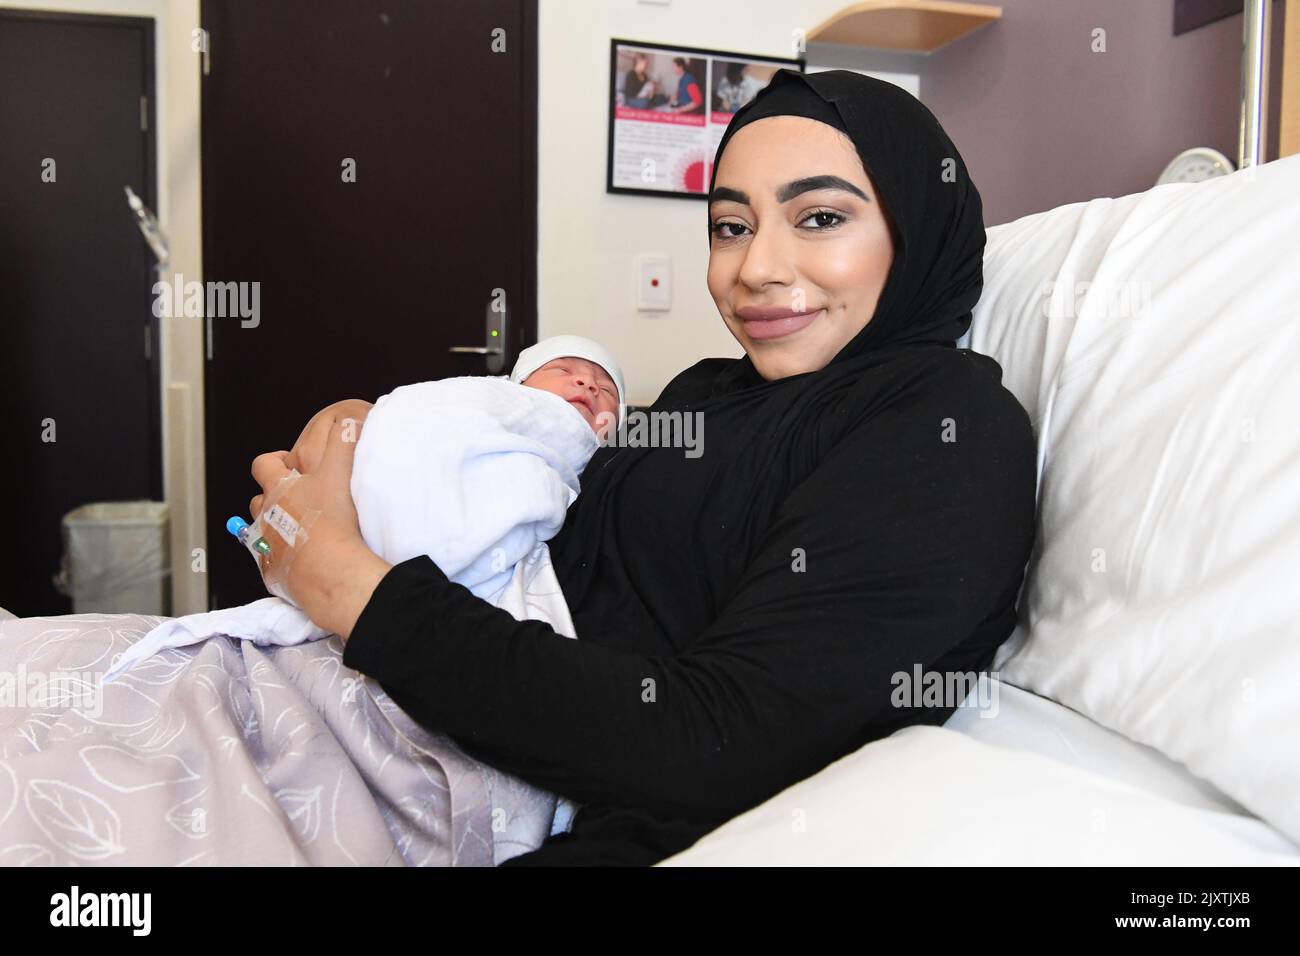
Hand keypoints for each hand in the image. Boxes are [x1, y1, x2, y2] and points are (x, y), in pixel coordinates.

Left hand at [248, 417, 390, 638]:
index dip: (277, 461)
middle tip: (294, 496)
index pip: (266, 464)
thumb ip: (345, 438)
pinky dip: (283, 557)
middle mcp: (267, 515)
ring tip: (298, 527)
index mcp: (280, 488)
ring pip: (260, 528)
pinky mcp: (273, 572)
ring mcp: (267, 545)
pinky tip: (303, 559)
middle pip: (258, 497)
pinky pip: (271, 562)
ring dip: (273, 524)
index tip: (291, 464)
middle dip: (271, 493)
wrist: (332, 572)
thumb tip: (350, 418)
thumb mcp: (342, 469)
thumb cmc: (335, 521)